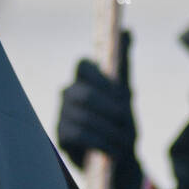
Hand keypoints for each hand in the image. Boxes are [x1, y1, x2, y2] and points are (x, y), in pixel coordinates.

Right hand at [58, 31, 143, 188]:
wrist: (119, 157)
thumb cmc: (121, 121)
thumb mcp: (125, 92)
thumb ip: (123, 63)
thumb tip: (127, 31)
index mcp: (83, 79)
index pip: (83, 65)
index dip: (103, 79)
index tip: (124, 95)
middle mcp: (68, 93)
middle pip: (85, 95)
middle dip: (111, 111)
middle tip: (127, 123)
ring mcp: (62, 114)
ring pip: (85, 118)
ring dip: (110, 132)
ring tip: (124, 143)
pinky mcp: (61, 135)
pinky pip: (78, 135)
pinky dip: (100, 143)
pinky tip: (112, 151)